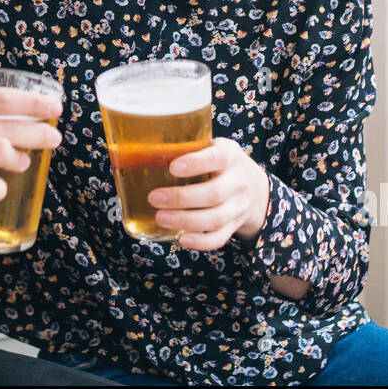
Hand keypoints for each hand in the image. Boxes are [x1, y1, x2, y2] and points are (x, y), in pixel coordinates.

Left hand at [148, 138, 271, 251]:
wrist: (254, 186)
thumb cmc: (220, 162)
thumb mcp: (210, 146)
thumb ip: (185, 147)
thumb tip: (133, 149)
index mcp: (230, 155)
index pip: (217, 157)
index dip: (196, 163)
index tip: (172, 168)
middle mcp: (238, 181)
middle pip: (214, 194)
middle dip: (182, 198)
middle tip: (154, 198)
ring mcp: (239, 206)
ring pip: (216, 218)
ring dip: (186, 220)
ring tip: (160, 218)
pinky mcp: (235, 225)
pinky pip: (220, 238)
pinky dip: (201, 242)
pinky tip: (181, 238)